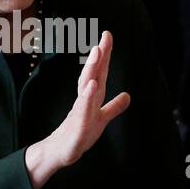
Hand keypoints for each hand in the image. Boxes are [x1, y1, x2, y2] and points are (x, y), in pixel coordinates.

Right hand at [24, 31, 129, 188]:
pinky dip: (88, 96)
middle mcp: (85, 99)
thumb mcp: (102, 119)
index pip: (100, 72)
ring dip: (92, 68)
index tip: (108, 36)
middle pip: (93, 73)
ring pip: (86, 86)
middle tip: (105, 36)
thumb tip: (128, 95)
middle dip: (99, 55)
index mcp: (92, 97)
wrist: (61, 152)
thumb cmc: (79, 134)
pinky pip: (83, 108)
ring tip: (97, 52)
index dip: (105, 55)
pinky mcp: (78, 124)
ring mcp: (80, 110)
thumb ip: (113, 107)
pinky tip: (93, 84)